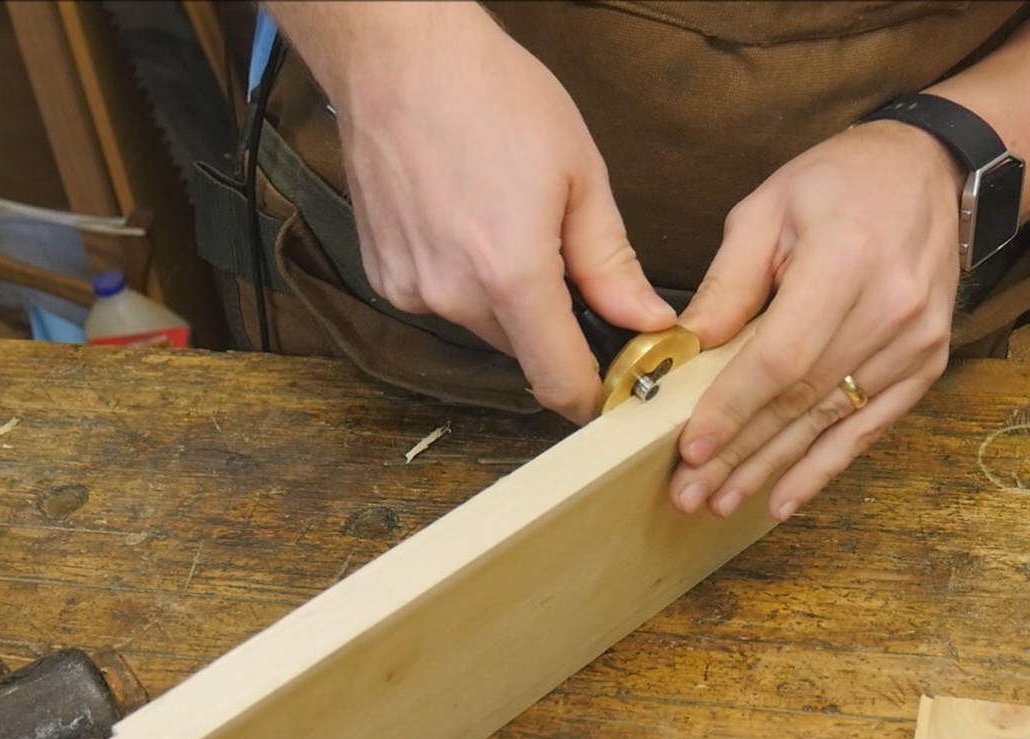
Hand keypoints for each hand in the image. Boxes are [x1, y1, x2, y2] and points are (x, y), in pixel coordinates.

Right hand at [303, 3, 673, 421]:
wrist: (399, 55)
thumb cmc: (491, 95)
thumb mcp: (579, 174)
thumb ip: (611, 263)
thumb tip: (645, 320)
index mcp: (512, 276)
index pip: (559, 381)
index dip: (594, 393)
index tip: (616, 383)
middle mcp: (453, 295)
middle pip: (524, 351)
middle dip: (554, 325)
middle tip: (567, 262)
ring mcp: (410, 288)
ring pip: (483, 326)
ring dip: (508, 298)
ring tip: (507, 221)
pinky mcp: (384, 276)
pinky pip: (443, 300)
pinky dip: (465, 278)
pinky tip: (467, 220)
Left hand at [670, 120, 961, 520]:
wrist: (931, 172)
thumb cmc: (841, 183)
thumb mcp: (768, 208)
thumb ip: (728, 283)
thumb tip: (686, 349)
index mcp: (844, 262)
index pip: (780, 358)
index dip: (732, 409)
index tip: (689, 448)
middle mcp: (890, 310)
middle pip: (801, 400)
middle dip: (739, 454)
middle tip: (689, 493)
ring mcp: (916, 343)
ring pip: (830, 423)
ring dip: (772, 470)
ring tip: (722, 503)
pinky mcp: (927, 362)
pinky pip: (870, 427)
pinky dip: (825, 466)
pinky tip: (786, 498)